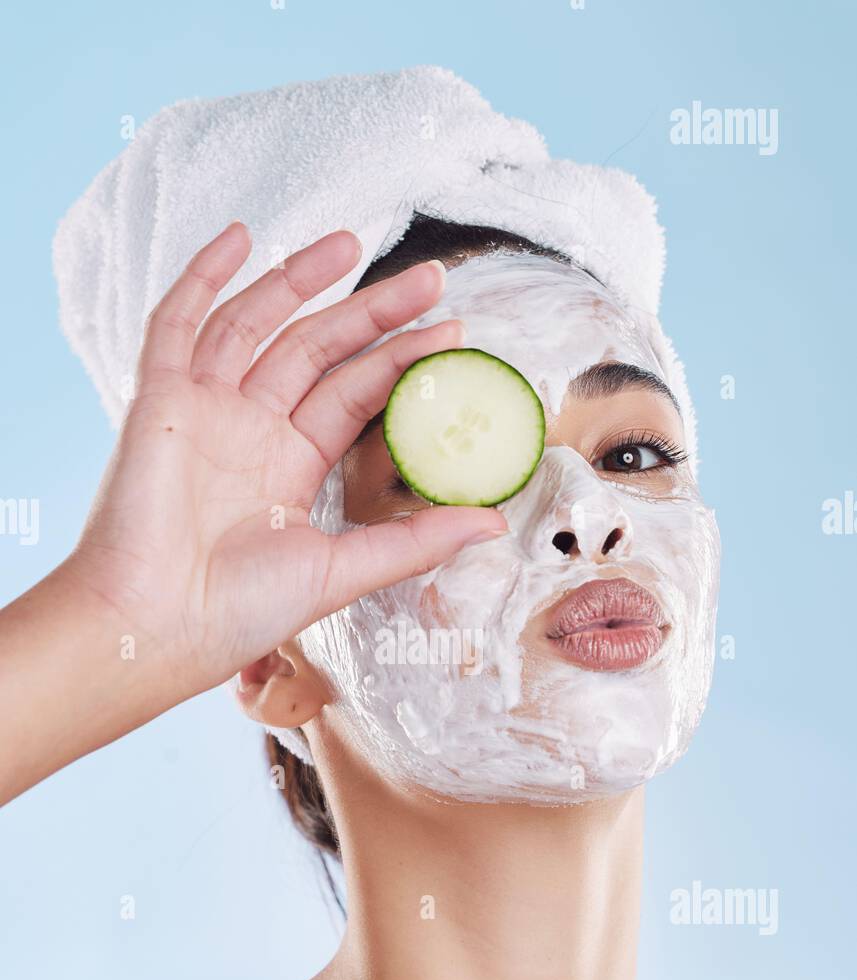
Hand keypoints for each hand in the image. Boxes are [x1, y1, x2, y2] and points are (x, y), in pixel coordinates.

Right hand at [69, 222, 506, 701]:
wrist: (156, 627)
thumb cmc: (239, 613)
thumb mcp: (344, 571)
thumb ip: (416, 541)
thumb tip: (495, 524)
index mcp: (290, 465)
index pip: (354, 393)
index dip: (401, 362)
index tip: (454, 334)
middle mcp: (250, 430)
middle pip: (317, 348)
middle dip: (373, 311)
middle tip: (432, 277)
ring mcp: (205, 410)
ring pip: (256, 322)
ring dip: (299, 279)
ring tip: (353, 243)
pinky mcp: (160, 399)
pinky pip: (176, 323)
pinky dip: (202, 278)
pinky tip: (240, 237)